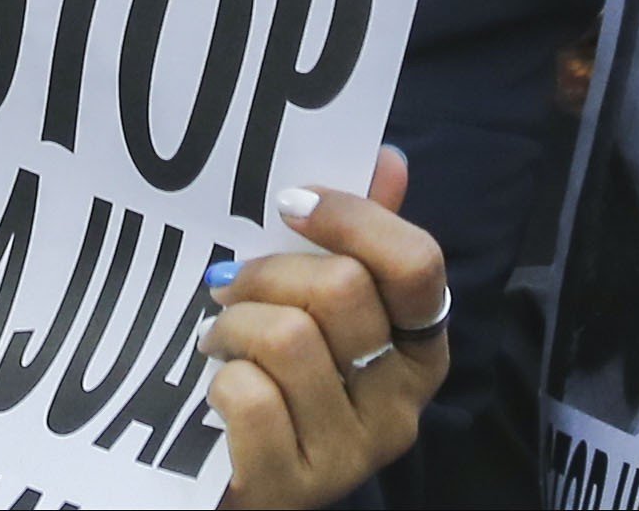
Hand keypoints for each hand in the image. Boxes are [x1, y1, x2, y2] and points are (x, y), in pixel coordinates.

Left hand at [208, 151, 445, 509]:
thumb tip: (387, 159)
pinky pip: (252, 398)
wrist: (238, 480)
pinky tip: (219, 387)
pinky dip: (221, 380)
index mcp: (420, 349)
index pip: (418, 264)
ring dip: (233, 326)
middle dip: (268, 273)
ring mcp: (352, 452)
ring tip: (219, 338)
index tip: (290, 202)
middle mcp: (401, 404)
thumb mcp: (324, 313)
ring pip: (289, 338)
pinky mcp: (295, 483)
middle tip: (231, 284)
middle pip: (342, 290)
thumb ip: (358, 239)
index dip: (353, 219)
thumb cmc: (285, 382)